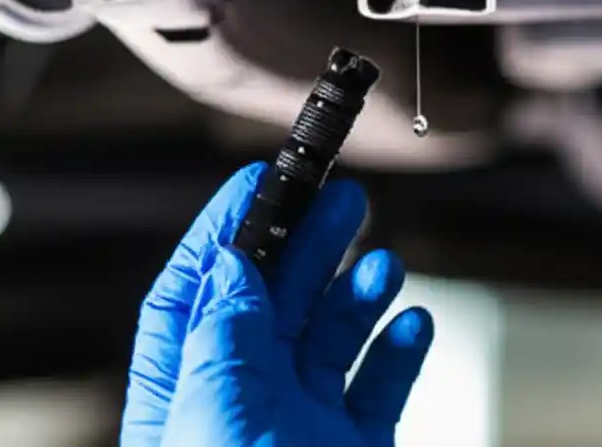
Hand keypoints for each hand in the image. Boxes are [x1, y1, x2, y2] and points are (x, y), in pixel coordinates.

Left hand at [120, 163, 432, 446]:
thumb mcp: (213, 419)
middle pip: (274, 302)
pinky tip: (413, 321)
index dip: (225, 231)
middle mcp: (246, 401)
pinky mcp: (355, 446)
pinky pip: (381, 386)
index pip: (197, 294)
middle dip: (307, 243)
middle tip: (341, 197)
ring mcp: (302, 424)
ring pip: (332, 338)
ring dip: (360, 291)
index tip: (258, 181)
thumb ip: (223, 340)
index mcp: (188, 393)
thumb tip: (231, 265)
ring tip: (387, 262)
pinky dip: (400, 350)